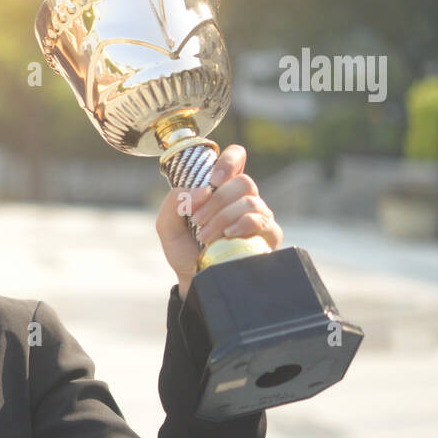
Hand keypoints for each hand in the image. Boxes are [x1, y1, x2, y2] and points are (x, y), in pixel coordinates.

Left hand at [155, 144, 283, 300]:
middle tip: (197, 220)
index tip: (212, 180)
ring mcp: (259, 215)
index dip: (228, 161)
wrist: (194, 280)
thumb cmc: (184, 249)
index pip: (236, 158)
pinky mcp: (269, 235)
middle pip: (243, 181)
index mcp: (222, 188)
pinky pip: (262, 221)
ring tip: (205, 236)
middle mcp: (243, 198)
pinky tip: (227, 236)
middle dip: (216, 200)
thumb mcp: (168, 224)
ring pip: (249, 201)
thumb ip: (175, 201)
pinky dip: (242, 225)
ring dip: (222, 217)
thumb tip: (202, 190)